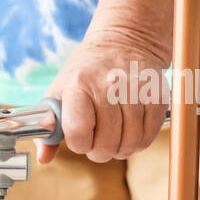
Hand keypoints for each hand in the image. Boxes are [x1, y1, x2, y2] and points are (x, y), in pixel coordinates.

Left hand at [38, 26, 171, 163]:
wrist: (123, 42)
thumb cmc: (86, 72)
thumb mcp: (61, 90)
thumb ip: (49, 125)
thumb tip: (43, 157)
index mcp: (79, 84)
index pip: (78, 131)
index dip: (78, 144)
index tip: (80, 138)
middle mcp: (109, 86)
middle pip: (106, 144)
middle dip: (99, 151)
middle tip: (97, 141)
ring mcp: (135, 91)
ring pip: (129, 144)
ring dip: (120, 149)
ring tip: (113, 136)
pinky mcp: (156, 96)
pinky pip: (148, 137)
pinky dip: (138, 142)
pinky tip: (130, 131)